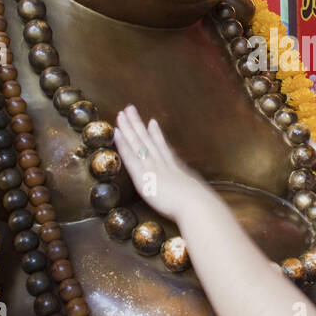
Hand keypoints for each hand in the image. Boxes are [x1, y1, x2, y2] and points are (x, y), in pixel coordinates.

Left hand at [114, 105, 206, 223]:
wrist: (196, 205)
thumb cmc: (199, 206)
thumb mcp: (197, 194)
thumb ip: (192, 189)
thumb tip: (197, 190)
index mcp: (176, 169)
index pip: (164, 149)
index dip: (157, 135)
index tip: (152, 122)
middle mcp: (163, 164)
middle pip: (148, 140)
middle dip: (138, 124)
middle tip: (130, 109)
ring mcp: (152, 168)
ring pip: (138, 143)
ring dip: (129, 127)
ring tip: (122, 113)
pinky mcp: (143, 176)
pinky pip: (130, 156)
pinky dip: (123, 144)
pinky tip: (117, 132)